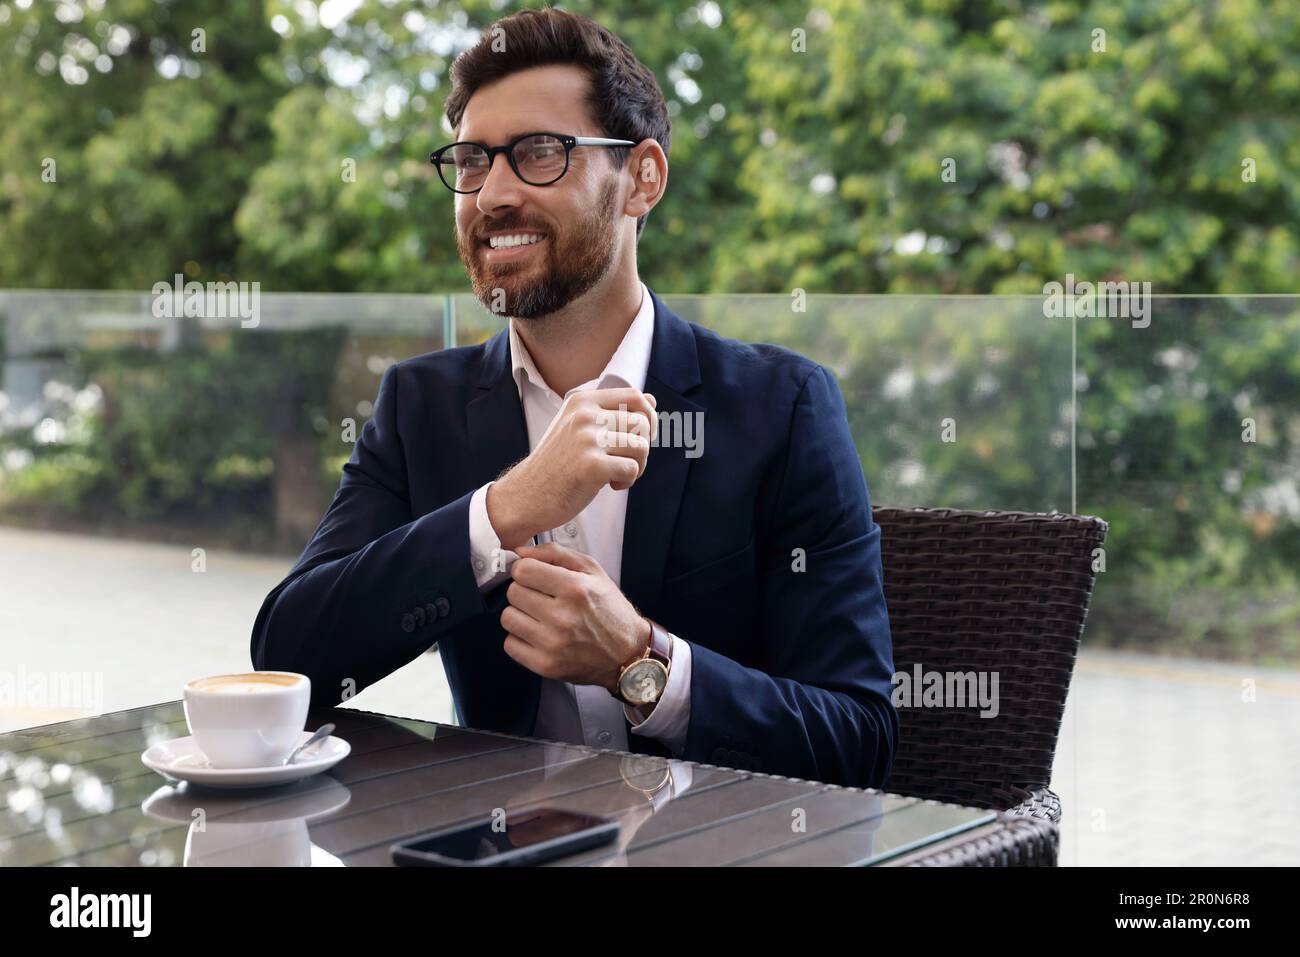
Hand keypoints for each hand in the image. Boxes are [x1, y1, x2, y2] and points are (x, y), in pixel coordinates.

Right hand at [487, 388, 656, 549]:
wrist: (526, 495)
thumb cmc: (558, 464)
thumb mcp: (580, 429)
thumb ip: (614, 413)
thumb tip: (652, 400)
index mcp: (582, 401)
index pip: (634, 397)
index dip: (648, 418)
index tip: (639, 437)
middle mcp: (584, 415)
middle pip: (642, 423)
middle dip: (642, 447)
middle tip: (623, 462)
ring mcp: (586, 439)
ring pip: (642, 446)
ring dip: (637, 466)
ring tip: (615, 474)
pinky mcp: (590, 466)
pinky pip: (632, 469)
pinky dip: (627, 481)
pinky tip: (609, 485)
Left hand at [501, 543, 649, 690]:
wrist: (627, 653)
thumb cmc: (609, 610)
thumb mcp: (593, 571)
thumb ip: (555, 554)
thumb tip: (519, 552)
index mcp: (575, 589)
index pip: (522, 570)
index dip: (525, 570)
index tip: (534, 576)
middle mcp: (563, 617)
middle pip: (513, 593)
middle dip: (524, 591)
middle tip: (540, 597)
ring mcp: (553, 644)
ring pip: (507, 618)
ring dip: (520, 615)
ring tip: (539, 617)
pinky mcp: (546, 665)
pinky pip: (510, 644)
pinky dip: (520, 639)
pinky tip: (538, 635)